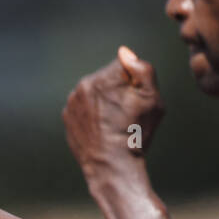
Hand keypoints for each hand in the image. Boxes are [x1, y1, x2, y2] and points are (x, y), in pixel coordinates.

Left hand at [63, 46, 164, 175]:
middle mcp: (84, 84)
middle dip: (117, 90)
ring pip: (93, 93)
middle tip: (126, 115)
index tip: (136, 100)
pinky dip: (91, 115)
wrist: (111, 166)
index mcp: (105, 77)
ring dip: (103, 102)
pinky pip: (83, 108)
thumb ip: (143, 70)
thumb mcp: (152, 100)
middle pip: (107, 79)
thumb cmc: (135, 133)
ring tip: (113, 124)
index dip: (135, 82)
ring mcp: (72, 102)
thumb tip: (124, 52)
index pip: (124, 65)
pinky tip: (101, 130)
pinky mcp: (67, 117)